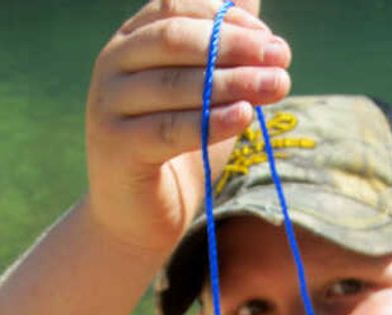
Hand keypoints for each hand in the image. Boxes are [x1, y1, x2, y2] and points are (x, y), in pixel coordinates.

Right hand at [84, 0, 290, 253]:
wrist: (138, 217)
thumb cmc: (176, 151)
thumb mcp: (206, 95)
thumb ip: (223, 51)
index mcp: (132, 41)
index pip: (178, 9)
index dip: (228, 20)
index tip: (271, 41)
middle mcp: (113, 64)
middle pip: (177, 40)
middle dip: (236, 47)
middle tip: (282, 60)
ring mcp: (109, 104)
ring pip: (176, 84)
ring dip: (234, 82)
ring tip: (278, 86)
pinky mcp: (117, 145)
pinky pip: (171, 128)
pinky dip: (211, 121)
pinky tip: (246, 116)